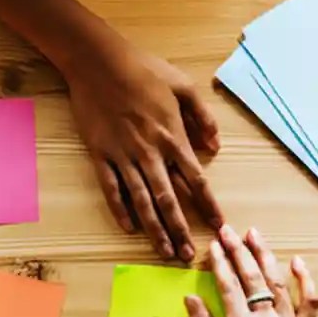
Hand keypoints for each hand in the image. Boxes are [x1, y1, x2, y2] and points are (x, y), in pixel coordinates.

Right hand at [67, 37, 221, 261]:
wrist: (98, 61)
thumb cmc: (142, 69)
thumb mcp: (183, 85)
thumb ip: (202, 117)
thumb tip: (215, 146)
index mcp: (173, 136)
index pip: (196, 180)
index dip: (208, 206)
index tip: (219, 226)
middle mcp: (151, 152)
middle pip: (170, 200)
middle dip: (181, 230)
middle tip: (188, 255)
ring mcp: (124, 155)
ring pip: (143, 201)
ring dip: (155, 229)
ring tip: (163, 251)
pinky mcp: (101, 154)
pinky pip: (112, 188)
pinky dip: (120, 210)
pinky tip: (129, 228)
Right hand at [186, 225, 317, 316]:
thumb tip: (191, 298)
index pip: (228, 287)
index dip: (219, 264)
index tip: (213, 247)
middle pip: (252, 278)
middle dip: (239, 251)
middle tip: (228, 231)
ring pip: (278, 283)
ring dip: (265, 256)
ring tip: (254, 235)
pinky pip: (310, 302)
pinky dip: (305, 280)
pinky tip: (297, 263)